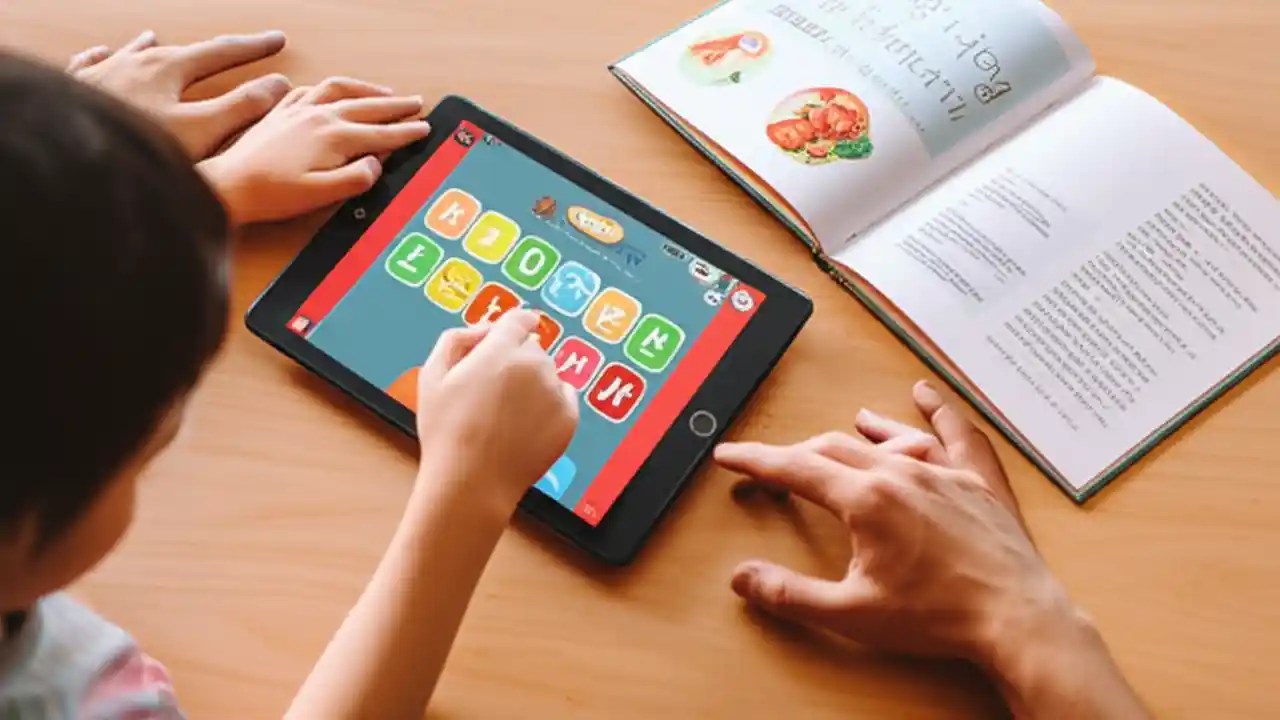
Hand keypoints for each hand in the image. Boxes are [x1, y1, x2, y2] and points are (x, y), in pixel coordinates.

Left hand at [68, 30, 290, 159]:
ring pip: (131, 53)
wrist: (72, 154)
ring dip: (149, 48)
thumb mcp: (201, 130)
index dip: (252, 48)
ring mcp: (102, 73)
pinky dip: (101, 58)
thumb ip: (241, 107)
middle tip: (231, 47)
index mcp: (168, 68)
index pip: (221, 52)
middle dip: (209, 50)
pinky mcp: (77, 89)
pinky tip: (99, 54)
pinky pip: (90, 64)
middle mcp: (134, 62)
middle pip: (179, 51)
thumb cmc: (138, 146)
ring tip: (154, 37)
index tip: (276, 40)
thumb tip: (277, 84)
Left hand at [198, 78, 429, 224]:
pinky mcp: (281, 112)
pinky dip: (329, 88)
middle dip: (395, 105)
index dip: (406, 132)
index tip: (424, 128)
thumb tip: (377, 164)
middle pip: (367, 106)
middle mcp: (318, 116)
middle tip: (416, 104)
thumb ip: (355, 179)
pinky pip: (311, 89)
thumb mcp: (321, 195)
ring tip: (385, 92)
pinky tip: (332, 92)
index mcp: (334, 137)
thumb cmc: (272, 193)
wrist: (229, 185)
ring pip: (340, 89)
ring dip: (367, 89)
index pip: (380, 134)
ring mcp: (298, 110)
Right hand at [414, 311, 577, 509]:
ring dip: (533, 385)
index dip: (513, 328)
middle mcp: (536, 365)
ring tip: (505, 416)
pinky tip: (523, 427)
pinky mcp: (569, 417)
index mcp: (502, 349)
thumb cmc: (447, 432)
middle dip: (515, 362)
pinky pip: (563, 399)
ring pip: (548, 374)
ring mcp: (556, 391)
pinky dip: (548, 407)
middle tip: (492, 393)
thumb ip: (456, 340)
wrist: (472, 482)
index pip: (521, 319)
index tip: (508, 338)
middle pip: (532, 349)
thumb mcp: (432, 376)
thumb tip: (485, 329)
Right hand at [719, 382, 1149, 716]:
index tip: (730, 455)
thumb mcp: (851, 613)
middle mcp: (902, 474)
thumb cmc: (938, 617)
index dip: (757, 461)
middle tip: (774, 464)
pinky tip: (928, 396)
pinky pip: (957, 436)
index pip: (796, 469)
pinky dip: (940, 412)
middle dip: (798, 452)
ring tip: (852, 422)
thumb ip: (790, 594)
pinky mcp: (978, 485)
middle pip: (836, 449)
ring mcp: (944, 474)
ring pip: (892, 438)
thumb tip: (743, 576)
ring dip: (862, 430)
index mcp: (866, 500)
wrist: (1015, 619)